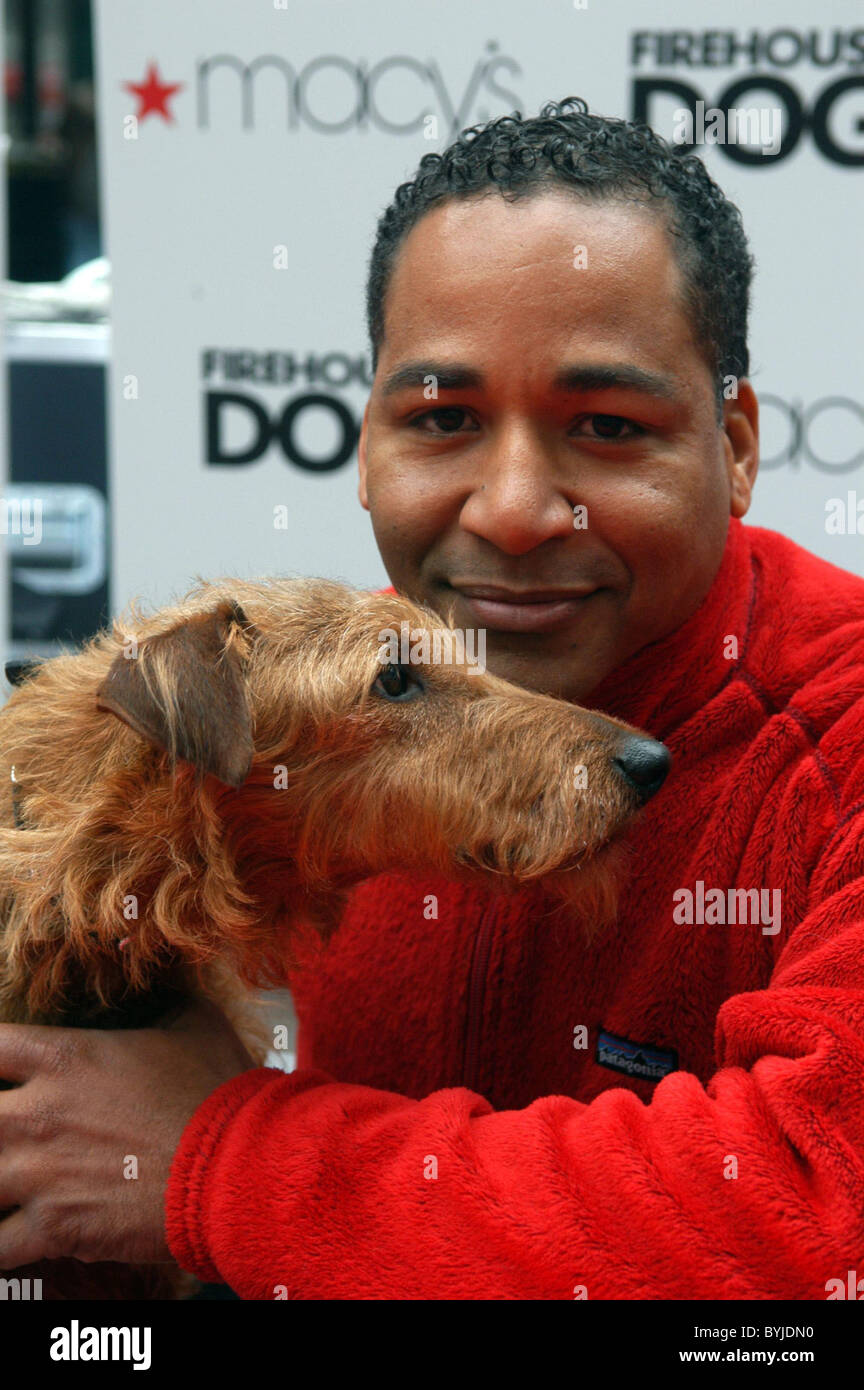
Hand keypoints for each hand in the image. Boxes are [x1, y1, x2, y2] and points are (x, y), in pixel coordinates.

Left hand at [0, 998, 256, 1266]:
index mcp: (63, 1056)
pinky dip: (1, 1243)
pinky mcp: (54, 1228)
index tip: (6, 1071)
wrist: (240, 1166)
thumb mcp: (193, 1021)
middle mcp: (37, 1113)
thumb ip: (160, 1000)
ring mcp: (39, 1173)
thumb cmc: (220, 1091)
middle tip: (17, 1132)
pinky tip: (15, 1235)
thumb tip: (157, 984)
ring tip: (14, 1185)